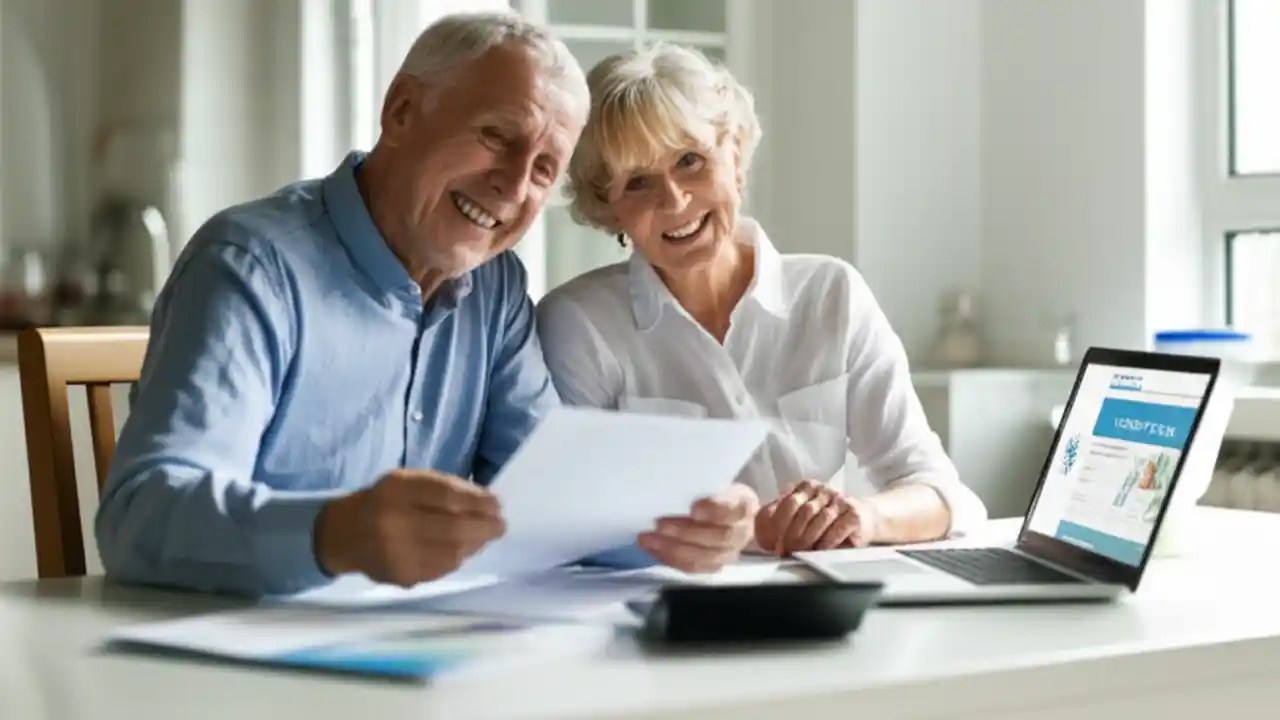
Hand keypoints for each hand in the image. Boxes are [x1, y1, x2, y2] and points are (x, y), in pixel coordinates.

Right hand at [314, 469, 505, 586]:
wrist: (345, 534)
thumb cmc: (387, 501)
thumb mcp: (409, 482)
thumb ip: (445, 488)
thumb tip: (489, 504)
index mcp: (396, 490)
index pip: (447, 496)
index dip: (478, 501)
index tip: (497, 504)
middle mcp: (393, 522)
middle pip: (453, 527)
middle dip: (484, 527)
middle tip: (500, 525)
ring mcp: (396, 553)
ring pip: (451, 552)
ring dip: (474, 544)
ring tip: (484, 537)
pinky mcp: (401, 576)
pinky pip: (441, 569)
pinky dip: (458, 558)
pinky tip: (463, 550)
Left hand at [638, 484, 759, 573]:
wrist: (734, 517)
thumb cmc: (717, 494)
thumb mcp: (715, 482)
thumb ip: (700, 486)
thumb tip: (671, 488)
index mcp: (743, 504)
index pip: (733, 508)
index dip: (714, 510)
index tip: (694, 508)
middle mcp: (741, 532)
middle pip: (718, 537)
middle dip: (686, 532)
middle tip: (659, 524)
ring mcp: (729, 553)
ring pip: (704, 556)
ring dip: (673, 549)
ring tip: (648, 540)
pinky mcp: (715, 566)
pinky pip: (694, 567)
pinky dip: (671, 560)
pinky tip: (654, 550)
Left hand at [755, 480, 879, 554]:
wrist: (862, 518)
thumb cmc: (826, 521)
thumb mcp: (803, 515)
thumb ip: (784, 516)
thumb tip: (761, 530)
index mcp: (807, 486)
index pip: (789, 502)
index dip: (778, 523)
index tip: (770, 541)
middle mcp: (823, 490)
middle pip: (803, 510)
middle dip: (791, 534)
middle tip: (783, 550)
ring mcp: (839, 500)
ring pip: (820, 518)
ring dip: (807, 538)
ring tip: (798, 552)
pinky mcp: (853, 514)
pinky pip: (837, 527)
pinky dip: (827, 540)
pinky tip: (819, 549)